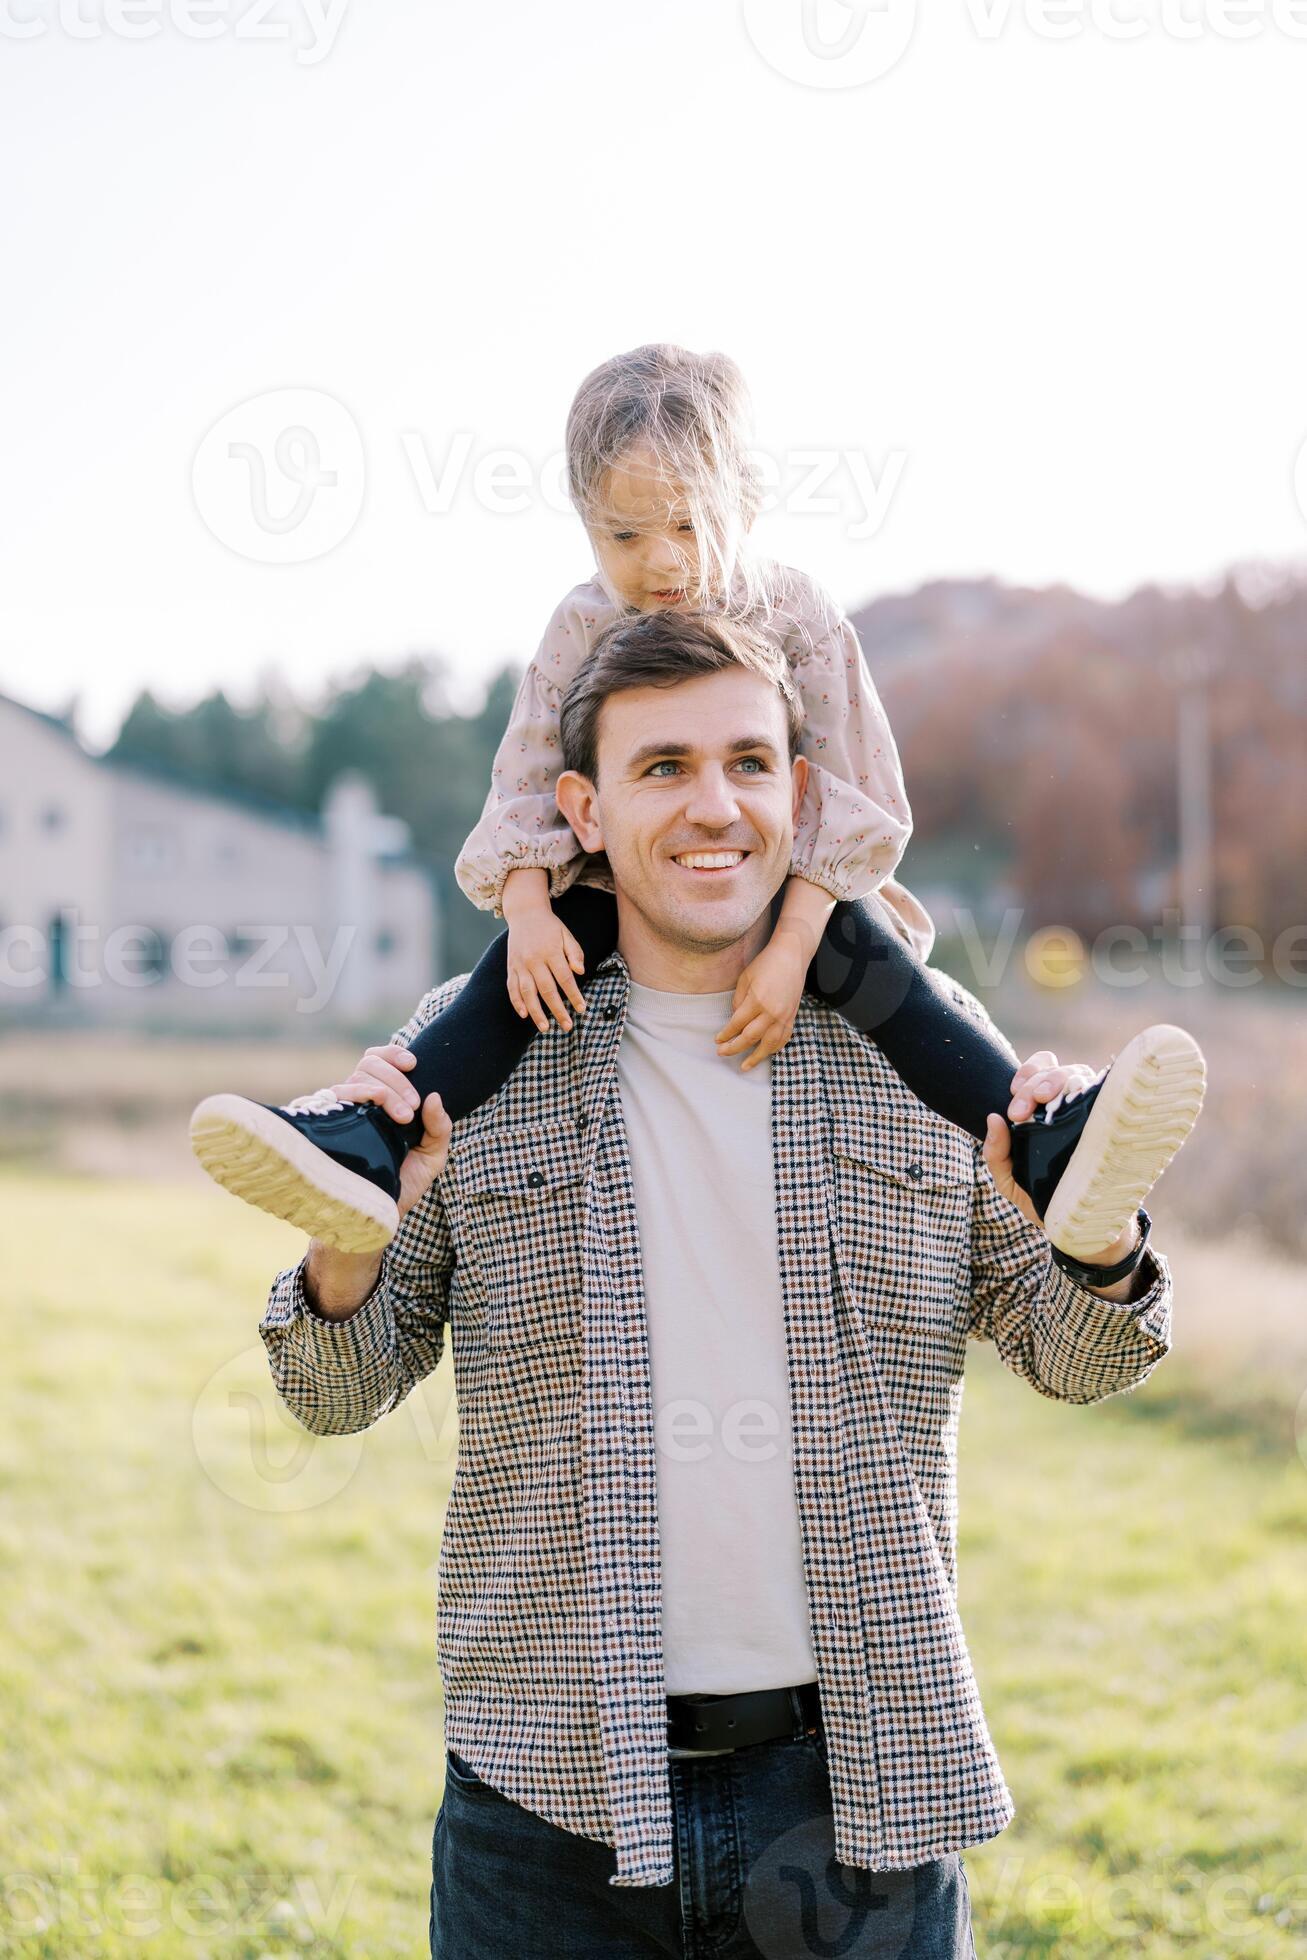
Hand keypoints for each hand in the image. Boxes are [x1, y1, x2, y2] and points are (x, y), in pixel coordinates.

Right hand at [304, 1043, 452, 1221]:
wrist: (378, 1217)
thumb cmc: (403, 1184)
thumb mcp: (432, 1155)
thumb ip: (440, 1126)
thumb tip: (434, 1096)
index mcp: (381, 1102)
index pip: (377, 1061)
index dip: (392, 1054)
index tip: (413, 1063)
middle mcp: (358, 1104)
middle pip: (367, 1064)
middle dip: (396, 1078)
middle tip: (412, 1107)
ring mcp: (341, 1115)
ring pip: (354, 1079)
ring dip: (384, 1090)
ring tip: (403, 1118)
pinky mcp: (327, 1128)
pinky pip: (334, 1098)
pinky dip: (358, 1097)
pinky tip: (374, 1115)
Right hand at [506, 907, 587, 1032]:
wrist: (525, 913)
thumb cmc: (550, 927)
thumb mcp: (566, 935)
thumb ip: (575, 952)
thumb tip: (581, 971)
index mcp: (550, 951)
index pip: (564, 978)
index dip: (573, 994)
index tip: (582, 1008)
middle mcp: (534, 959)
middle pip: (546, 989)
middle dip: (557, 1010)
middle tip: (567, 1026)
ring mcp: (520, 964)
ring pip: (527, 992)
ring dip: (536, 1012)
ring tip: (545, 1028)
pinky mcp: (511, 967)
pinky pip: (512, 988)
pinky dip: (517, 1002)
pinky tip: (524, 1015)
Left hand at [715, 929, 808, 1070]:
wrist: (792, 955)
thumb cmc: (766, 963)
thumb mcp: (745, 978)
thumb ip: (738, 1000)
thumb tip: (735, 1019)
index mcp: (757, 1000)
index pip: (737, 1024)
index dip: (726, 1034)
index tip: (717, 1040)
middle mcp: (772, 1012)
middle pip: (751, 1037)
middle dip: (735, 1048)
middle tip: (722, 1053)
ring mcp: (784, 1015)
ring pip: (769, 1043)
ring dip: (756, 1057)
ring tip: (745, 1066)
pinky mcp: (792, 1016)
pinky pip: (784, 1037)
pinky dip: (775, 1048)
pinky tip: (766, 1053)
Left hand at [983, 1051, 1127, 1257]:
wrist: (1081, 1229)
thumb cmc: (1044, 1197)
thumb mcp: (1010, 1180)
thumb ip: (996, 1153)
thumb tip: (992, 1118)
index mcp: (1044, 1109)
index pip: (1040, 1069)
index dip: (1027, 1072)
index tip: (1014, 1095)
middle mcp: (1070, 1105)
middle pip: (1056, 1068)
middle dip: (1034, 1081)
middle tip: (1020, 1111)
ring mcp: (1094, 1113)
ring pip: (1080, 1074)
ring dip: (1057, 1081)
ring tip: (1042, 1103)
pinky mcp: (1114, 1126)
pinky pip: (1108, 1096)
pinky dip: (1092, 1090)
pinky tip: (1080, 1104)